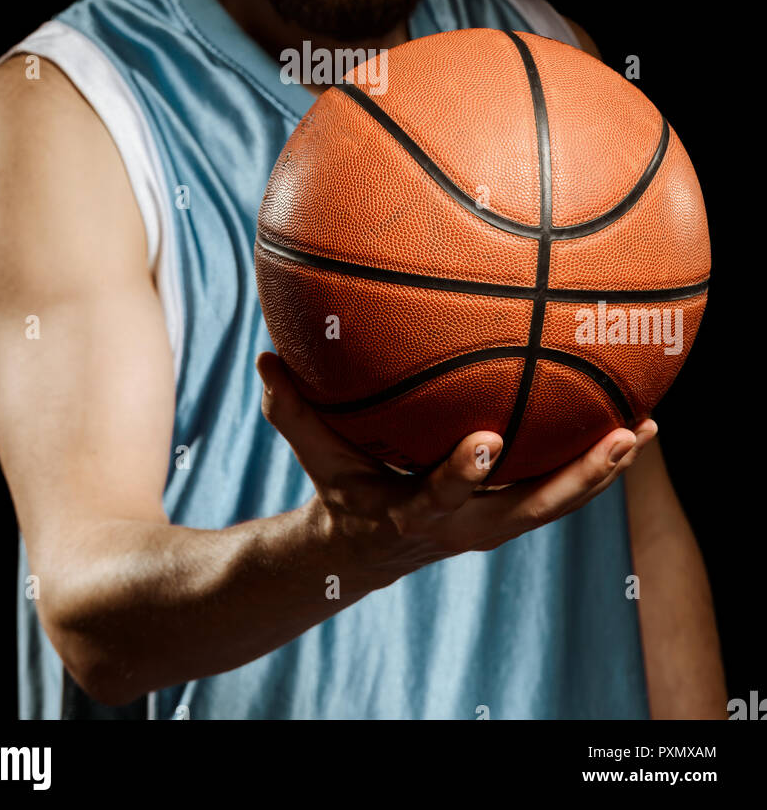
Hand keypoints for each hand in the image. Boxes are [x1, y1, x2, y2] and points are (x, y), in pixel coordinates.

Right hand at [256, 351, 657, 586]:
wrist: (364, 553)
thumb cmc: (339, 493)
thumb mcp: (313, 455)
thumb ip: (291, 410)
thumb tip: (266, 358)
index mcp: (414, 513)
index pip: (440, 496)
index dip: (464, 473)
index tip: (489, 441)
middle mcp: (465, 526)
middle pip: (532, 510)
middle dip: (579, 478)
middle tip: (621, 437)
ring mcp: (493, 524)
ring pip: (558, 503)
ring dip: (603, 471)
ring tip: (645, 427)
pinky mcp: (508, 512)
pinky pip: (557, 490)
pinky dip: (592, 464)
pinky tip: (625, 422)